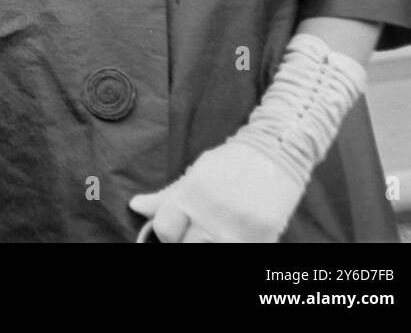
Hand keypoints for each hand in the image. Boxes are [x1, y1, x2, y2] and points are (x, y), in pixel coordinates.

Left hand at [129, 138, 304, 242]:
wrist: (276, 156)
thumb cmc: (229, 164)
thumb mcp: (194, 174)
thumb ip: (165, 196)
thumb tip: (135, 206)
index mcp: (192, 195)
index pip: (164, 230)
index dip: (166, 231)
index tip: (176, 227)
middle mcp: (213, 216)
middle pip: (185, 247)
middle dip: (186, 241)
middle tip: (195, 231)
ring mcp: (239, 232)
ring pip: (211, 253)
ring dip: (210, 245)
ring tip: (214, 233)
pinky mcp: (263, 241)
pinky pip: (240, 252)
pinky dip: (233, 246)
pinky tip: (235, 234)